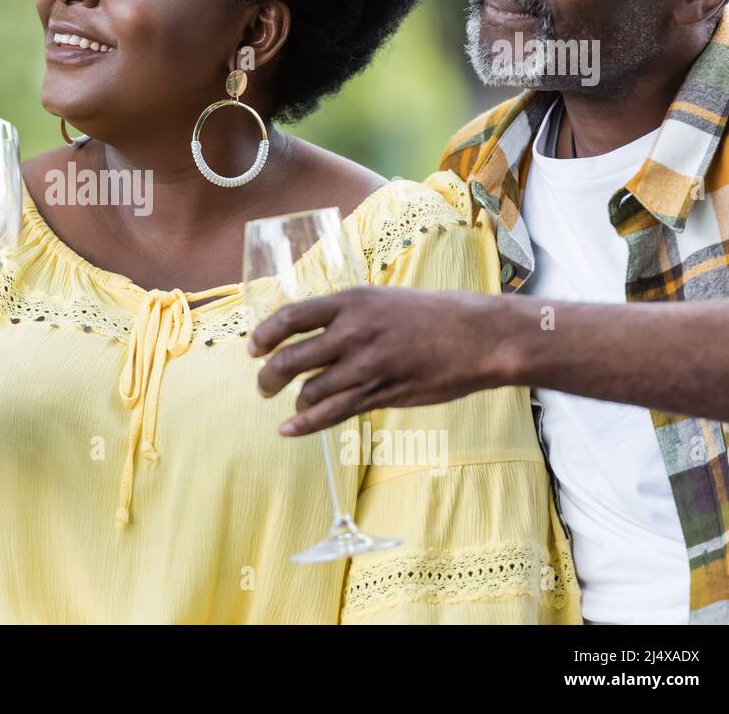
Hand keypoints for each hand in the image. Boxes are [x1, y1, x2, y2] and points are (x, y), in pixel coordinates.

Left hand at [246, 286, 505, 435]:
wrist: (475, 336)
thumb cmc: (430, 315)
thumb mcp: (380, 299)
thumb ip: (346, 314)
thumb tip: (311, 329)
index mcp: (350, 303)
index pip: (290, 317)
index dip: (265, 335)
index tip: (253, 348)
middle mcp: (351, 332)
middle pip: (290, 358)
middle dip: (269, 375)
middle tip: (264, 384)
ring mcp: (365, 365)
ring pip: (309, 390)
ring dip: (294, 400)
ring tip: (292, 402)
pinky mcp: (379, 393)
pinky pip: (332, 413)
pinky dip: (304, 424)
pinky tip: (288, 428)